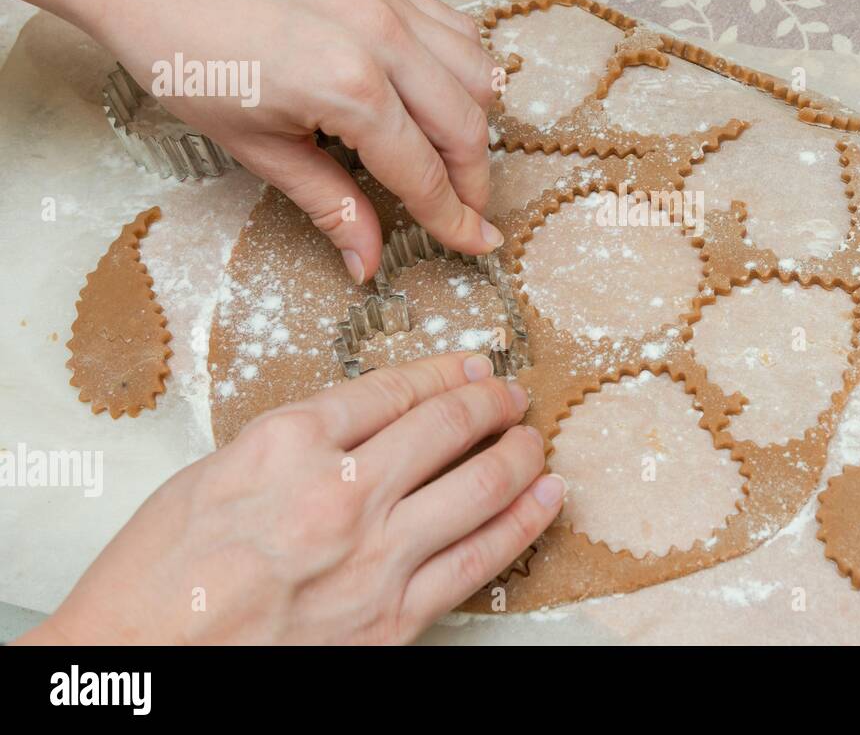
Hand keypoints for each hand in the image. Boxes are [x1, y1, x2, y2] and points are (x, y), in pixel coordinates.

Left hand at [0, 0, 501, 281]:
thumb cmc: (187, 57)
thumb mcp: (256, 146)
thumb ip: (327, 203)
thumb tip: (367, 261)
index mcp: (350, 88)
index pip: (422, 171)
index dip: (452, 217)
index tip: (476, 244)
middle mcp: (384, 41)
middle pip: (464, 126)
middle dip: (473, 180)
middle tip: (466, 214)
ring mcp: (389, 4)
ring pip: (476, 73)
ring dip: (476, 124)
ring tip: (456, 159)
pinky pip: (456, 29)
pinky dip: (466, 68)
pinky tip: (445, 95)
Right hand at [19, 354, 563, 644]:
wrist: (143, 663)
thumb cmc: (157, 577)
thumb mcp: (213, 473)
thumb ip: (294, 442)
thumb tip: (361, 424)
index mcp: (288, 444)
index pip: (392, 390)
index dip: (444, 372)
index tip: (470, 365)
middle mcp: (341, 492)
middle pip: (446, 427)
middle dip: (491, 404)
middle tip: (511, 396)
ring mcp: (374, 557)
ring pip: (480, 486)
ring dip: (520, 454)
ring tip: (533, 440)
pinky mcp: (393, 618)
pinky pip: (481, 559)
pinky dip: (524, 522)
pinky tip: (546, 497)